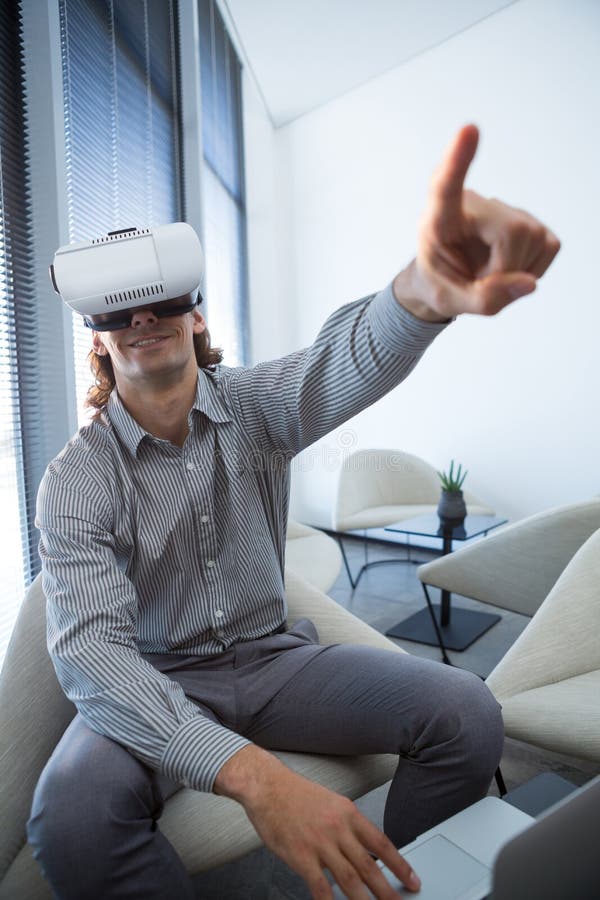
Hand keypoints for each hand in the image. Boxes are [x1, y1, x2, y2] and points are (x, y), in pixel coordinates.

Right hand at [215, 745, 419, 898]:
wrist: (267, 786)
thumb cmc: (296, 794)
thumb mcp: (331, 803)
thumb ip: (347, 826)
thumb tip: (366, 850)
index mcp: (348, 813)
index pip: (381, 843)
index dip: (400, 864)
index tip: (413, 880)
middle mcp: (338, 829)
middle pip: (369, 866)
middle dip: (388, 890)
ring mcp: (319, 844)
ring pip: (349, 879)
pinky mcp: (300, 856)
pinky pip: (320, 887)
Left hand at [393, 124, 560, 321]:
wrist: (447, 280)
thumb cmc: (440, 283)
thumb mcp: (448, 302)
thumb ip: (483, 299)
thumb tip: (529, 283)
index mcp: (439, 218)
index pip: (446, 186)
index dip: (458, 160)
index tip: (468, 130)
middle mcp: (474, 203)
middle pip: (513, 231)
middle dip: (504, 270)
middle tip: (479, 280)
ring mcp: (505, 208)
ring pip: (533, 239)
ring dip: (516, 271)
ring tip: (489, 271)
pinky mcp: (532, 220)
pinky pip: (548, 246)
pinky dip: (532, 268)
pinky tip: (509, 265)